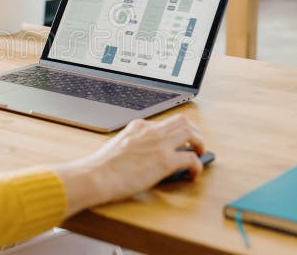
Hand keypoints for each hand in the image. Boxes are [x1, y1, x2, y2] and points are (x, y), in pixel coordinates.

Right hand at [53, 115, 204, 217]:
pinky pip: (191, 158)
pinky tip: (192, 174)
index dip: (175, 132)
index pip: (164, 122)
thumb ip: (136, 144)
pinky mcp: (165, 161)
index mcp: (138, 126)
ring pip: (191, 133)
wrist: (96, 175)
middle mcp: (151, 130)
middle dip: (194, 131)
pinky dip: (197, 166)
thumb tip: (149, 154)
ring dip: (199, 144)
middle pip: (183, 121)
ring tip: (199, 155)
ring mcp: (159, 144)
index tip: (179, 140)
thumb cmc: (102, 166)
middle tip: (196, 144)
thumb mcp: (120, 145)